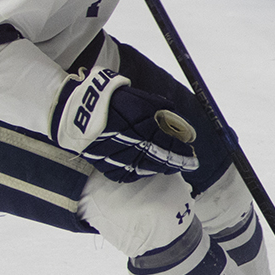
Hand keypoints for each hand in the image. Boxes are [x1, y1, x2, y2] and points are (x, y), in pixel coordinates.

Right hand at [52, 68, 199, 181]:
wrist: (81, 111)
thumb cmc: (114, 101)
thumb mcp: (144, 100)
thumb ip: (162, 110)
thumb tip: (175, 117)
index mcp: (148, 134)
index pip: (173, 149)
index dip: (185, 154)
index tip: (193, 157)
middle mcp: (137, 150)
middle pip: (162, 162)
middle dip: (175, 163)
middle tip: (184, 163)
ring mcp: (122, 161)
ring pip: (147, 170)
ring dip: (159, 168)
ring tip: (167, 165)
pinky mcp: (108, 167)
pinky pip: (128, 174)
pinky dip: (139, 171)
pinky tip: (144, 167)